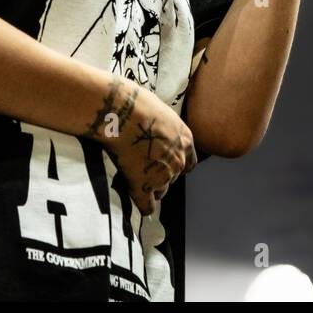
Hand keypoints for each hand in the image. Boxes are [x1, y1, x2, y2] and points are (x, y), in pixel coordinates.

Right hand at [100, 83, 196, 216]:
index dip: (176, 165)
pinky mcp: (143, 187)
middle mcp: (178, 161)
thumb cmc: (138, 105)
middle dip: (160, 175)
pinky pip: (146, 206)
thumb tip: (156, 130)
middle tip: (142, 167)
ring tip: (133, 178)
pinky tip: (137, 205)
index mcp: (185, 141)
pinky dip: (142, 206)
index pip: (188, 163)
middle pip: (172, 178)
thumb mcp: (162, 112)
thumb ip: (165, 128)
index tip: (165, 165)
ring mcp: (162, 176)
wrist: (124, 114)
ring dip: (150, 188)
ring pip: (160, 191)